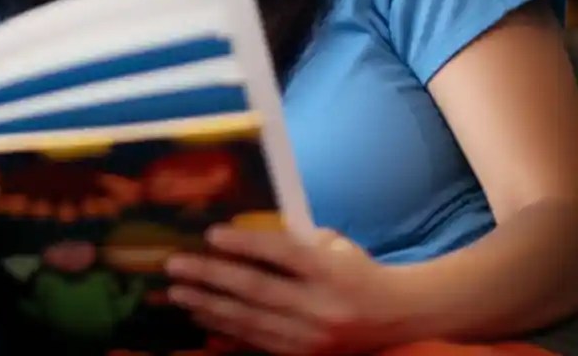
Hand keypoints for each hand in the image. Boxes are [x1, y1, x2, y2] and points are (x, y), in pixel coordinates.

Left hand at [165, 226, 413, 353]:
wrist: (402, 316)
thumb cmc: (358, 270)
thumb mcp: (334, 246)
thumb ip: (295, 241)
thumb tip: (242, 235)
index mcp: (331, 271)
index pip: (282, 254)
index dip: (245, 244)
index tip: (210, 234)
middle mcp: (322, 306)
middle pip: (258, 290)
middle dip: (211, 278)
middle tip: (175, 266)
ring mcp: (314, 337)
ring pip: (251, 321)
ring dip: (210, 306)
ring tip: (178, 293)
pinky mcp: (306, 355)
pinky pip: (258, 343)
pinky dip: (226, 330)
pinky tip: (202, 317)